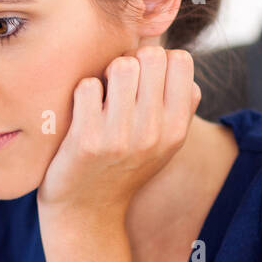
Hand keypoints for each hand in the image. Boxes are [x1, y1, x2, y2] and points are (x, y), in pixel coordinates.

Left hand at [37, 45, 201, 219]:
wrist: (86, 213)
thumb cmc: (122, 165)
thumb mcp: (162, 141)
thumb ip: (174, 100)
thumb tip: (166, 48)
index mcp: (176, 129)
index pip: (180, 60)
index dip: (157, 61)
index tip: (141, 81)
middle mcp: (154, 133)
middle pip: (151, 56)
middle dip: (130, 62)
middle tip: (116, 88)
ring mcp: (121, 137)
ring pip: (121, 65)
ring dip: (106, 74)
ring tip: (100, 98)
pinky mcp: (87, 141)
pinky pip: (87, 86)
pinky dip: (81, 93)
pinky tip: (81, 114)